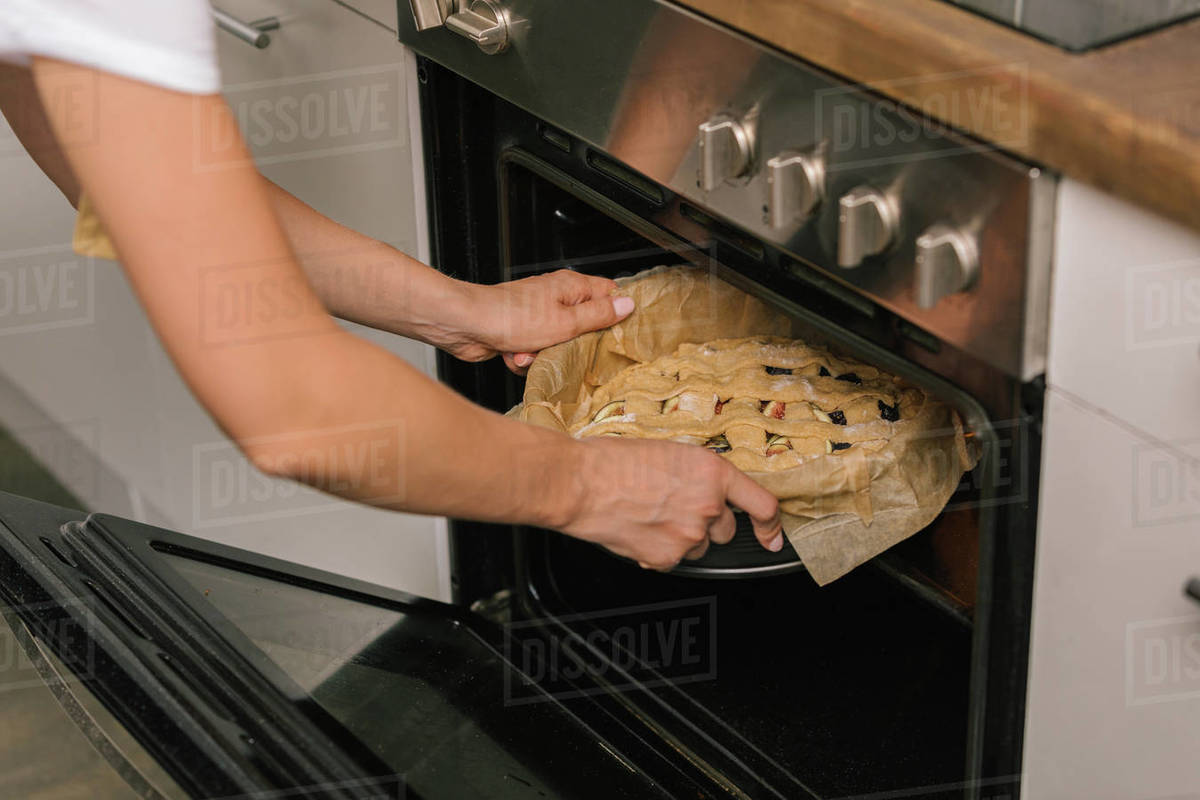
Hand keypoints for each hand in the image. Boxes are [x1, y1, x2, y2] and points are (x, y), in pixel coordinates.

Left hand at [448, 270, 634, 374]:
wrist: (467, 325)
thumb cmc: (511, 316)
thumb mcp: (566, 322)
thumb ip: (599, 316)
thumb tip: (627, 305)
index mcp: (571, 287)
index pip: (609, 293)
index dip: (618, 311)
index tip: (622, 331)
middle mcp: (555, 298)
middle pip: (584, 325)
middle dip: (574, 344)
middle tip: (567, 348)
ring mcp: (537, 316)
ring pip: (558, 345)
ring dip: (545, 355)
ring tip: (530, 350)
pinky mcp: (521, 333)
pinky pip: (536, 353)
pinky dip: (526, 358)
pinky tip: (515, 353)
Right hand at [556, 437, 782, 570]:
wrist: (578, 483)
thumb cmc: (613, 461)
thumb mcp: (669, 453)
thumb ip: (698, 475)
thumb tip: (708, 494)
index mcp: (713, 472)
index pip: (762, 504)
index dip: (770, 524)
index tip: (771, 535)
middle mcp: (708, 505)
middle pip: (724, 530)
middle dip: (706, 524)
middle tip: (673, 508)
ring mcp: (689, 536)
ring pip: (698, 547)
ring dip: (682, 538)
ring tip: (648, 515)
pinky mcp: (667, 558)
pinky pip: (673, 561)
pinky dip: (658, 551)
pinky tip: (638, 530)